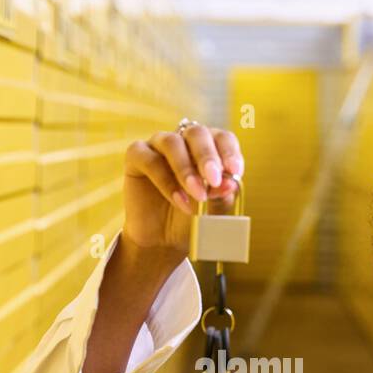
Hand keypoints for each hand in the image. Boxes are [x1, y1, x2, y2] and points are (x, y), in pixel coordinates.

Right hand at [121, 124, 244, 260]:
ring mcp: (158, 145)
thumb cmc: (192, 218)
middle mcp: (184, 140)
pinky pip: (149, 160)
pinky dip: (165, 180)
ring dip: (186, 169)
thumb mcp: (213, 210)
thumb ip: (222, 195)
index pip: (222, 138)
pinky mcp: (137, 157)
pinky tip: (178, 200)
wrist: (164, 239)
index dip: (229, 151)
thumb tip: (230, 183)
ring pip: (172, 143)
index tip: (235, 170)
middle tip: (215, 180)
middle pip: (196, 134)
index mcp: (209, 146)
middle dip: (207, 157)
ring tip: (197, 195)